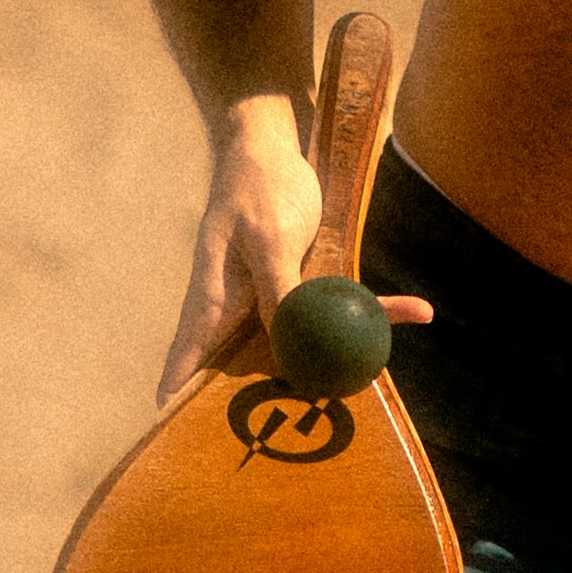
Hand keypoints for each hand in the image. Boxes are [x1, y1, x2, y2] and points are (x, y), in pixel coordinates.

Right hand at [155, 102, 427, 403]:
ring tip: (346, 388)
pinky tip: (406, 310)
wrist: (271, 144)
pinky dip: (361, 309)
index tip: (165, 411)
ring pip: (287, 334)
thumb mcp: (270, 237)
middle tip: (271, 428)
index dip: (180, 378)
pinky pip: (320, 305)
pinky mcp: (290, 278)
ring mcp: (263, 289)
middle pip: (235, 353)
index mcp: (216, 290)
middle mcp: (236, 297)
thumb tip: (285, 338)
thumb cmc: (261, 186)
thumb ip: (278, 288)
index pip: (192, 343)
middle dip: (250, 390)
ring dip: (316, 356)